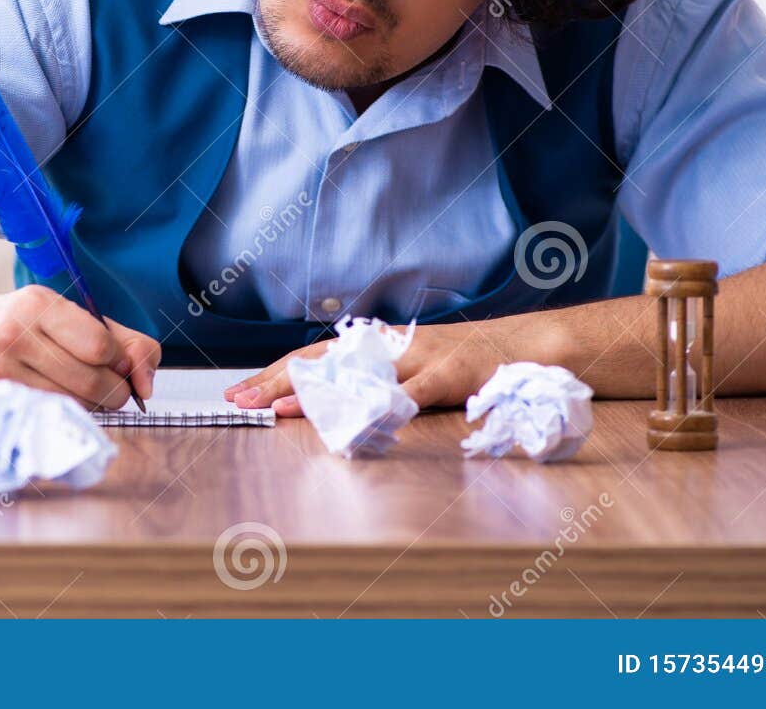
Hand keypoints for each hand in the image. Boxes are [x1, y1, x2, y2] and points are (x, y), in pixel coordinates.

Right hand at [0, 284, 159, 408]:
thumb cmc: (22, 324)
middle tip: (106, 384)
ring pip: (74, 407)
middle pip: (93, 383)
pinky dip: (63, 417)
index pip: (102, 347)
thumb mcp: (69, 315)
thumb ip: (123, 341)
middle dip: (114, 391)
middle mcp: (12, 336)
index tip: (116, 362)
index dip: (121, 362)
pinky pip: (49, 421)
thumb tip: (147, 382)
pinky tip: (55, 401)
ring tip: (76, 389)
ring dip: (90, 407)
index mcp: (37, 304)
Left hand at [223, 320, 517, 414]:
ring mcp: (419, 358)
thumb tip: (325, 402)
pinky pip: (414, 393)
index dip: (274, 373)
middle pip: (323, 361)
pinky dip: (387, 407)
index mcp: (378, 346)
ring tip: (277, 410)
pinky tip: (360, 420)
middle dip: (275, 381)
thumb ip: (375, 381)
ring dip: (314, 394)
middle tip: (237, 400)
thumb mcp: (412, 368)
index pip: (314, 356)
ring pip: (356, 374)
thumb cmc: (467, 362)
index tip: (237, 392)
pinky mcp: (451, 374)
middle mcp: (390, 346)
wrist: (528, 345)